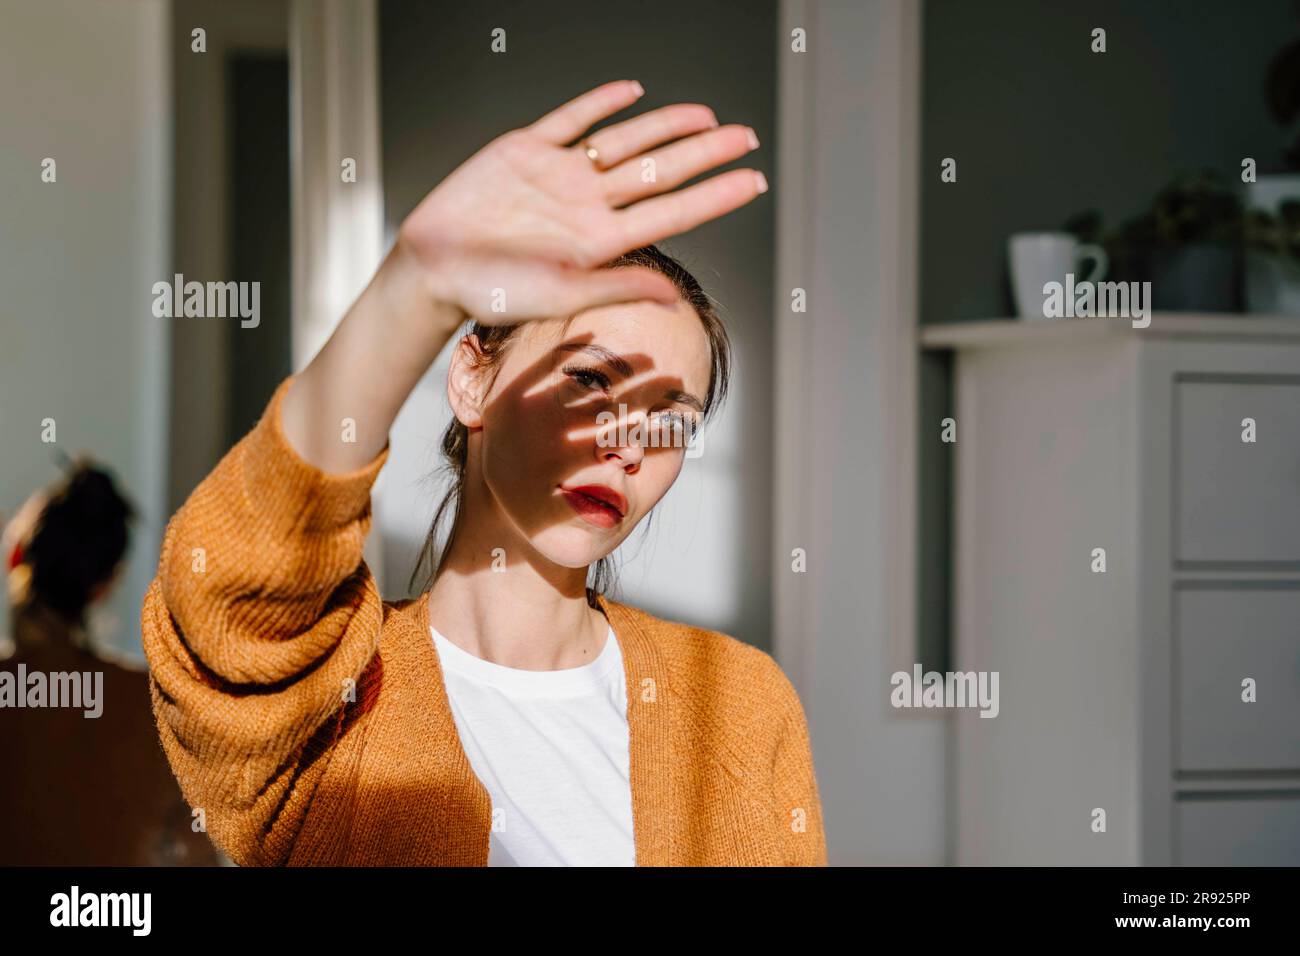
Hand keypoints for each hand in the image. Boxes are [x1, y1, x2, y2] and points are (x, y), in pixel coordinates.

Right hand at [396, 79, 764, 324]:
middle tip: (748, 137)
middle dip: (706, 154)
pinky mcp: (524, 151)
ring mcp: (559, 176)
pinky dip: (600, 103)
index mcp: (601, 241)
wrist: (431, 269)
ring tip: (706, 117)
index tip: (756, 181)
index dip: (717, 195)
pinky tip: (631, 92)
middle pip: (660, 171)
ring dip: (665, 127)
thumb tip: (676, 296)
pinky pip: (570, 120)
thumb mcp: (560, 295)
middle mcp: (588, 205)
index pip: (674, 211)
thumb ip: (618, 286)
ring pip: (625, 143)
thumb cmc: (490, 294)